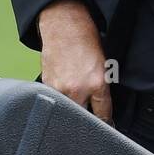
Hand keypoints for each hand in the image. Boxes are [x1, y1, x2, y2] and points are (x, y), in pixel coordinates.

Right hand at [38, 0, 112, 123]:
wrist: (64, 26)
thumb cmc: (86, 41)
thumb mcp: (104, 65)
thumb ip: (102, 88)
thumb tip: (101, 106)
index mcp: (97, 84)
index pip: (104, 116)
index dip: (107, 124)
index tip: (107, 128)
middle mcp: (78, 90)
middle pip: (84, 119)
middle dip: (88, 120)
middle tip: (90, 118)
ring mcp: (60, 89)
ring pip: (68, 111)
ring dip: (73, 109)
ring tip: (76, 101)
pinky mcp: (46, 86)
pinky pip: (56, 101)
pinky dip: (60, 100)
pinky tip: (64, 90)